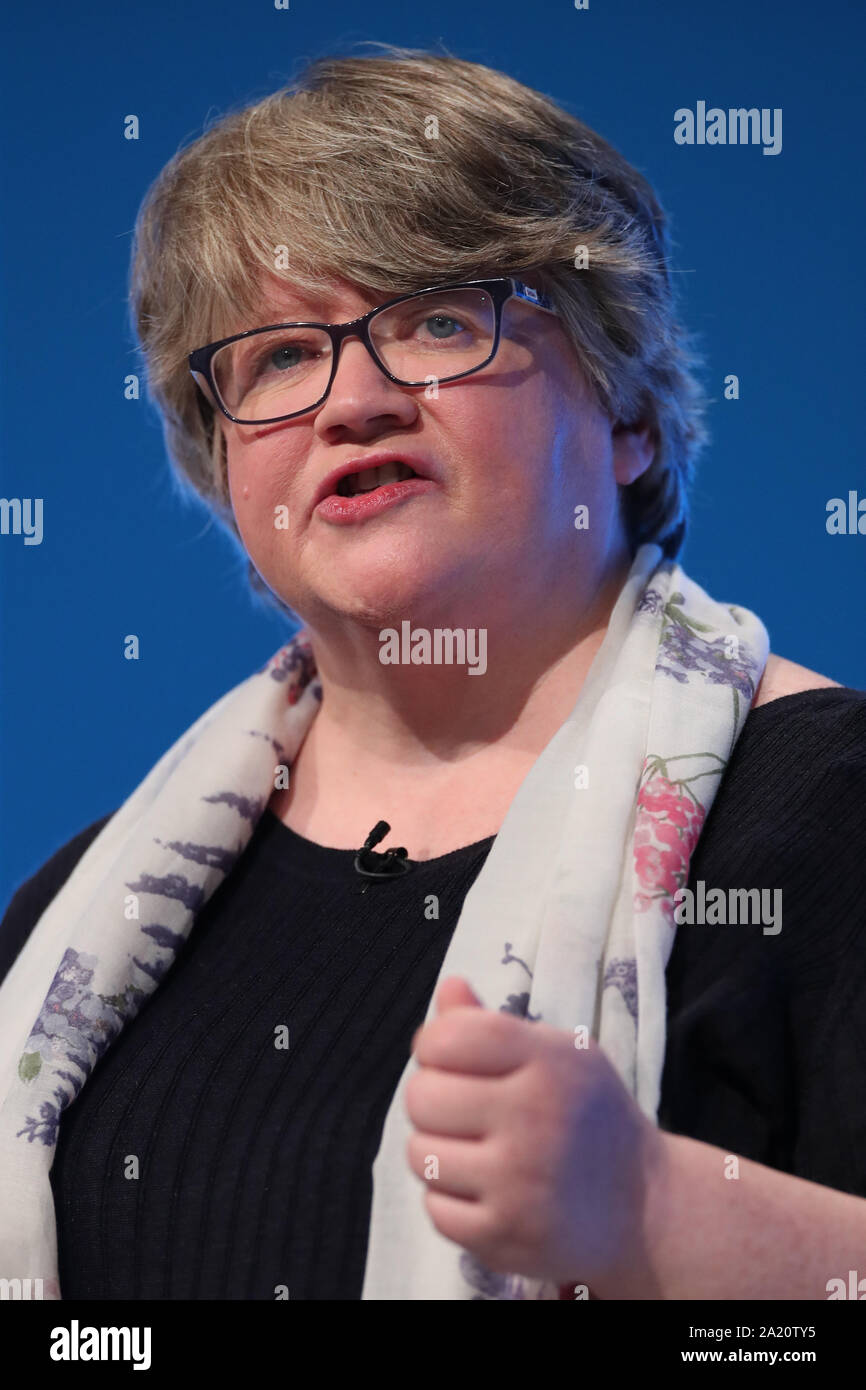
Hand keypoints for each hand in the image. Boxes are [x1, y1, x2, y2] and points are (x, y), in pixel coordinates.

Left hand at [405, 976, 665, 1292]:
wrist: (643, 1207)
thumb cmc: (588, 1116)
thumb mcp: (559, 1055)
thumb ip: (493, 1024)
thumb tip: (448, 988)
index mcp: (548, 1062)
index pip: (447, 1037)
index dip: (434, 1045)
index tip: (452, 1061)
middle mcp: (534, 1118)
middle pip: (421, 1097)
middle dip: (432, 1100)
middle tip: (463, 1111)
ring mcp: (518, 1183)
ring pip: (419, 1154)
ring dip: (438, 1152)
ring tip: (474, 1151)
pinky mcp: (505, 1236)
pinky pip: (434, 1209)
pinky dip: (450, 1200)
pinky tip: (484, 1191)